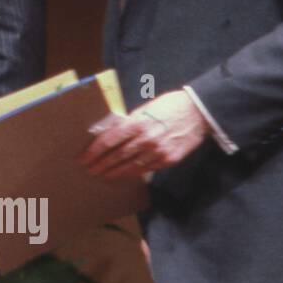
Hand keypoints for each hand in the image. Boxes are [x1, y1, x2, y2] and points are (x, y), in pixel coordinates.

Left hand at [79, 90, 207, 179]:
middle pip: (117, 156)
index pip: (109, 141)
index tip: (84, 158)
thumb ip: (128, 123)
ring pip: (130, 166)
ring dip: (114, 172)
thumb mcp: (144, 109)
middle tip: (89, 170)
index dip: (94, 151)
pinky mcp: (169, 159)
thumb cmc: (168, 106)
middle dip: (100, 165)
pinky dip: (132, 173)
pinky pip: (146, 169)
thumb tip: (111, 134)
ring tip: (102, 176)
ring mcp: (158, 151)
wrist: (198, 112)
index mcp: (136, 123)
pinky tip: (123, 175)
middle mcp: (146, 139)